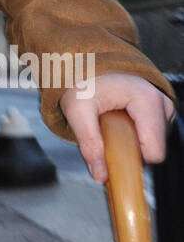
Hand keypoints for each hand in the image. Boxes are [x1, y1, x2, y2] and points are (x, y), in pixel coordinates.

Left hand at [59, 73, 176, 184]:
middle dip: (129, 150)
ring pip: (153, 146)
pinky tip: (120, 123)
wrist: (91, 65)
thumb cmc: (84, 82)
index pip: (153, 152)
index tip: (108, 150)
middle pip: (154, 151)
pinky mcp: (162, 114)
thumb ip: (88, 143)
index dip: (131, 159)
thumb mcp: (77, 110)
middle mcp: (163, 104)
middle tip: (105, 132)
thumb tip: (100, 176)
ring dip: (131, 143)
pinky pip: (152, 139)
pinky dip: (135, 137)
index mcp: (147, 101)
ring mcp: (165, 109)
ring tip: (111, 124)